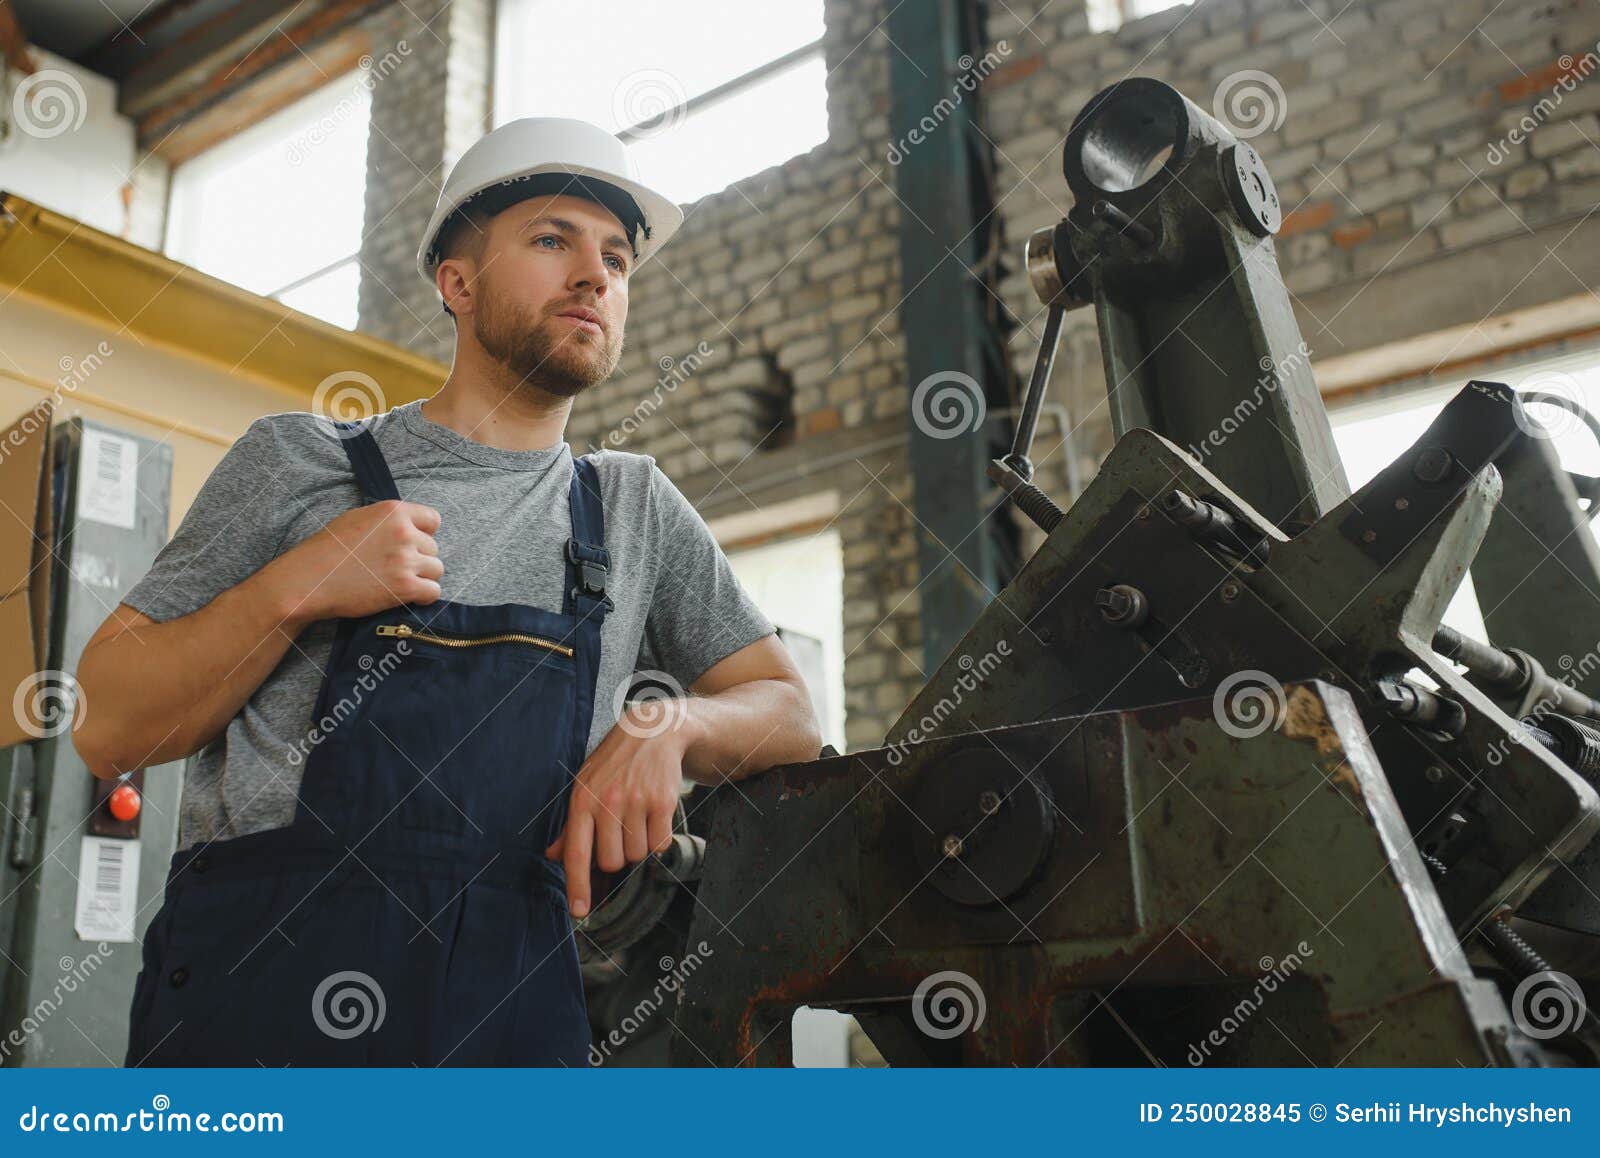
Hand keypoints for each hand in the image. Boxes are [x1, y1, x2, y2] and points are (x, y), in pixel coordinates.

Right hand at [269, 499, 443, 627]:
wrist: (308, 581)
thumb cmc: (326, 550)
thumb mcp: (357, 518)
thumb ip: (388, 521)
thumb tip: (410, 527)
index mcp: (393, 511)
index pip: (433, 520)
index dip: (424, 534)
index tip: (411, 545)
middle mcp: (403, 532)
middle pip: (434, 548)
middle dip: (418, 558)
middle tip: (393, 568)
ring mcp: (405, 560)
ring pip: (436, 569)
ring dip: (422, 577)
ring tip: (397, 581)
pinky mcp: (405, 587)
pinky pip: (433, 591)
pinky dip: (423, 596)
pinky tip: (406, 596)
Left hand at [544, 707, 687, 917]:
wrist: (652, 732)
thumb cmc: (613, 764)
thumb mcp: (584, 787)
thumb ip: (570, 826)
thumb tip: (553, 857)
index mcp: (582, 801)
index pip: (577, 854)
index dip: (577, 886)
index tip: (579, 912)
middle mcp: (607, 802)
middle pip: (612, 862)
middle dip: (617, 856)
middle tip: (619, 830)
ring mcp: (636, 801)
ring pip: (638, 855)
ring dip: (639, 845)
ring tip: (638, 817)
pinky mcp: (663, 802)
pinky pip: (661, 844)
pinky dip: (659, 838)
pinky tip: (654, 816)